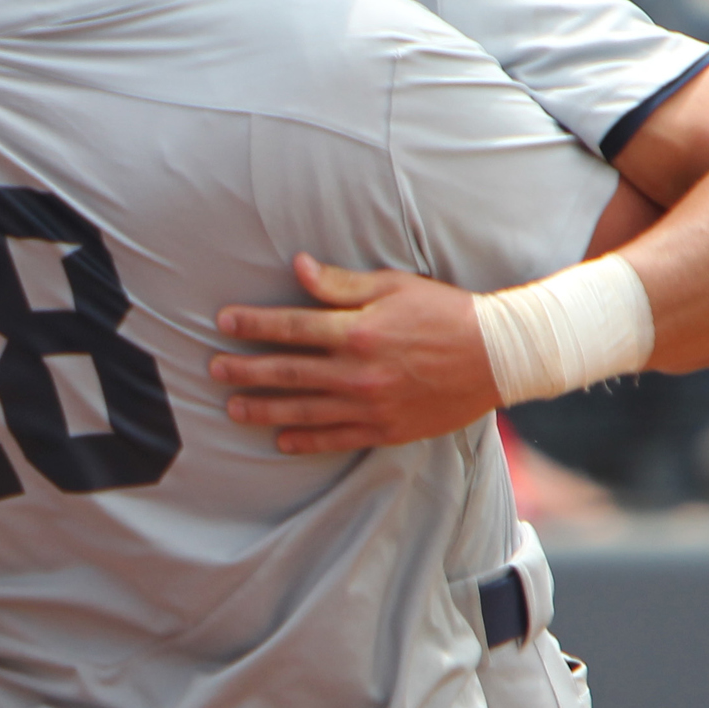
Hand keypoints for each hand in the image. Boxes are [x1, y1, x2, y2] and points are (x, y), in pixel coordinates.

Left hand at [210, 253, 499, 451]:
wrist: (496, 357)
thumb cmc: (445, 312)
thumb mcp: (394, 285)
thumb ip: (341, 284)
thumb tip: (298, 267)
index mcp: (357, 330)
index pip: (291, 325)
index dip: (252, 323)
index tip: (222, 321)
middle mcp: (357, 371)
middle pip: (287, 371)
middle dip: (245, 370)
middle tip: (212, 368)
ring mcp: (370, 404)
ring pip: (302, 410)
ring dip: (263, 409)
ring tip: (232, 408)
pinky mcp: (385, 429)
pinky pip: (335, 438)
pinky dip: (304, 440)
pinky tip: (280, 439)